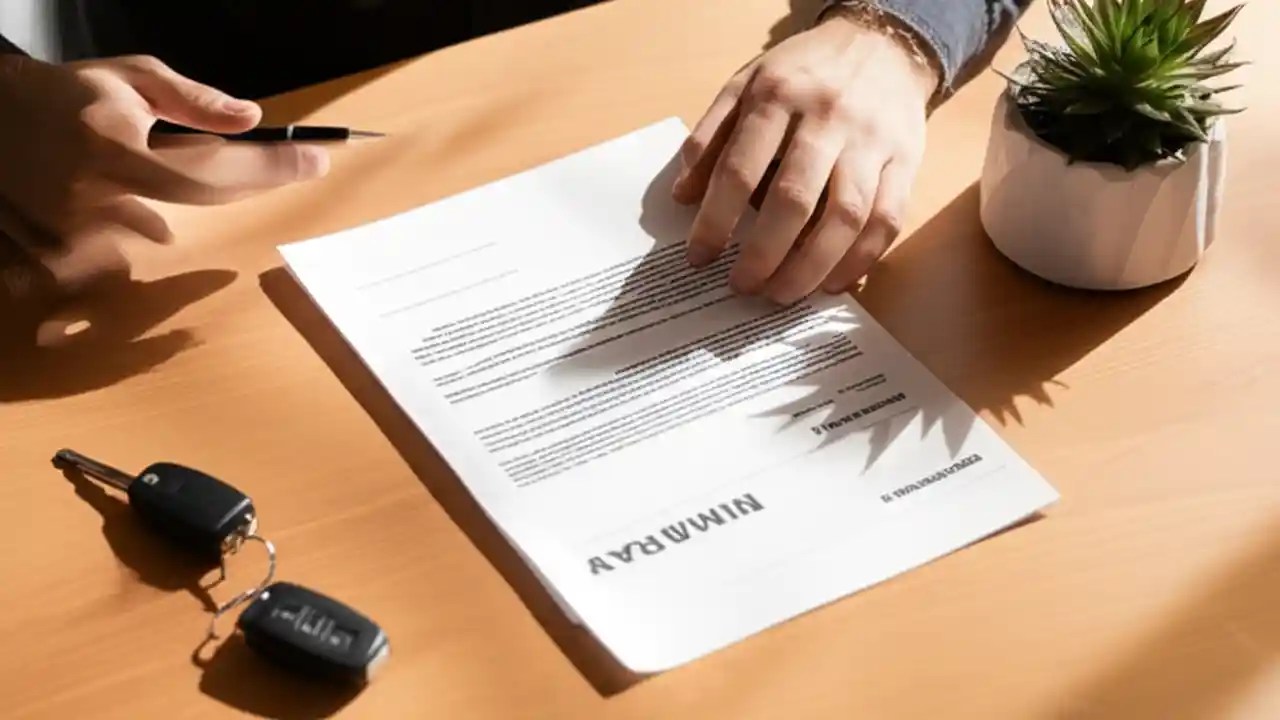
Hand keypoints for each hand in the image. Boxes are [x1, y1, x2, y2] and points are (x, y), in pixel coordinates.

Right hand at [0, 54, 328, 245]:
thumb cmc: (61, 98)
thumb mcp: (123, 80)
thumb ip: (189, 98)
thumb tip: (251, 118)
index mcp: (111, 146)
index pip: (211, 169)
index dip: (269, 169)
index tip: (318, 162)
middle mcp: (94, 196)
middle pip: (201, 203)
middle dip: (242, 180)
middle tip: (262, 164)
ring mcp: (75, 236)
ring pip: (160, 233)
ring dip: (158, 207)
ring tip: (113, 171)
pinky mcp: (57, 262)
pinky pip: (122, 255)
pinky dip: (124, 230)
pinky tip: (94, 200)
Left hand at [673, 11, 938, 302]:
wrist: (882, 45)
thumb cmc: (804, 73)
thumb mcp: (745, 84)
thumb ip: (710, 136)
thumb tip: (684, 196)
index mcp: (777, 97)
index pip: (740, 170)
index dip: (716, 221)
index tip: (700, 257)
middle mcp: (827, 119)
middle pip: (794, 199)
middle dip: (763, 254)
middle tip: (742, 286)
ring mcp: (871, 143)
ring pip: (845, 217)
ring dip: (811, 267)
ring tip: (781, 294)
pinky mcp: (906, 163)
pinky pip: (886, 221)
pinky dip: (859, 261)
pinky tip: (831, 284)